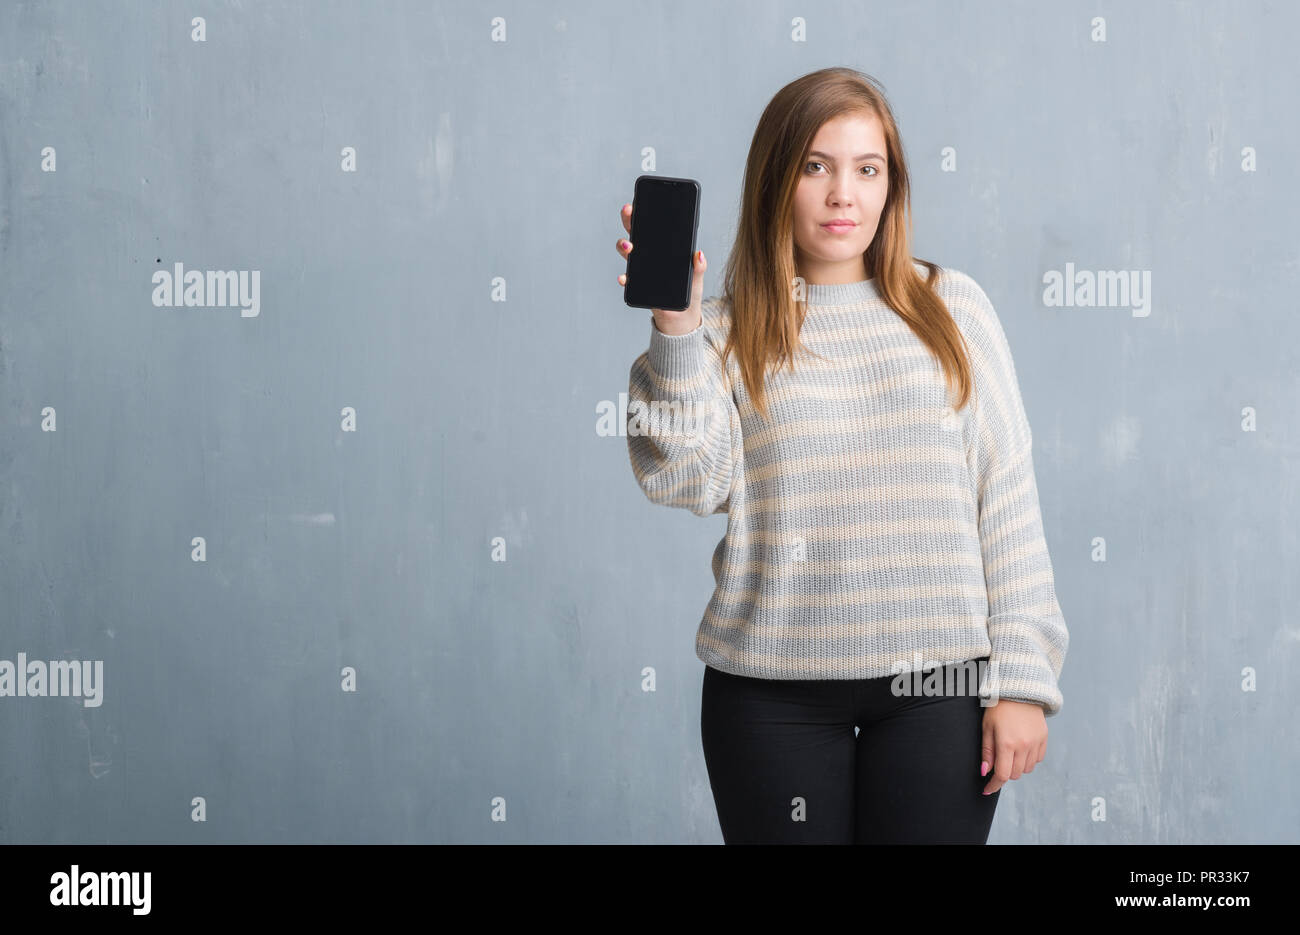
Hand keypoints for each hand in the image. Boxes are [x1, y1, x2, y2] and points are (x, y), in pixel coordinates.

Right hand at [615, 202, 706, 335]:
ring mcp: (642, 270)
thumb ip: (698, 267)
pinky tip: (625, 277)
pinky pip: (628, 280)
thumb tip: (698, 254)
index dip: (646, 213)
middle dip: (630, 221)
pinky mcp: (638, 287)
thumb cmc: (689, 294)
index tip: (641, 201)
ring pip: (628, 254)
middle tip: (629, 211)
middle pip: (636, 234)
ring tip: (629, 246)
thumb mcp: (697, 278)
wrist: (682, 319)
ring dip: (624, 247)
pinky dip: (625, 278)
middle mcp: (649, 257)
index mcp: (664, 249)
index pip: (653, 227)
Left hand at [980, 699, 1047, 795]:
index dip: (994, 785)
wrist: (1020, 690)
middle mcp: (1024, 746)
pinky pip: (1037, 759)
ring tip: (1009, 752)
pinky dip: (1028, 760)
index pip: (1003, 775)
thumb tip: (985, 772)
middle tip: (997, 763)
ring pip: (1027, 769)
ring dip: (1017, 767)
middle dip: (1005, 773)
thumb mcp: (987, 727)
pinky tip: (1021, 748)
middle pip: (1015, 774)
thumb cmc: (998, 708)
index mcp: (1007, 743)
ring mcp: (1036, 743)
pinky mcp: (1044, 739)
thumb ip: (987, 751)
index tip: (987, 790)